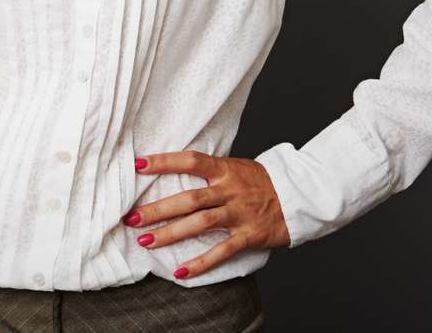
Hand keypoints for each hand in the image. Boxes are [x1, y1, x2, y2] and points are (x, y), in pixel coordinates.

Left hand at [122, 151, 289, 279]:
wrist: (300, 195)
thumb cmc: (262, 182)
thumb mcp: (237, 167)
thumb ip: (211, 171)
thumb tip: (176, 169)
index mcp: (225, 170)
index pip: (191, 161)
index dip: (164, 162)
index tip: (138, 164)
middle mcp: (230, 190)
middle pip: (189, 198)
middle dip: (158, 209)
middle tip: (131, 218)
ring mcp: (239, 213)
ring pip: (200, 223)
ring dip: (170, 233)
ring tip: (146, 241)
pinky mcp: (249, 235)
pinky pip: (222, 251)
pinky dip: (201, 262)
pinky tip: (181, 271)